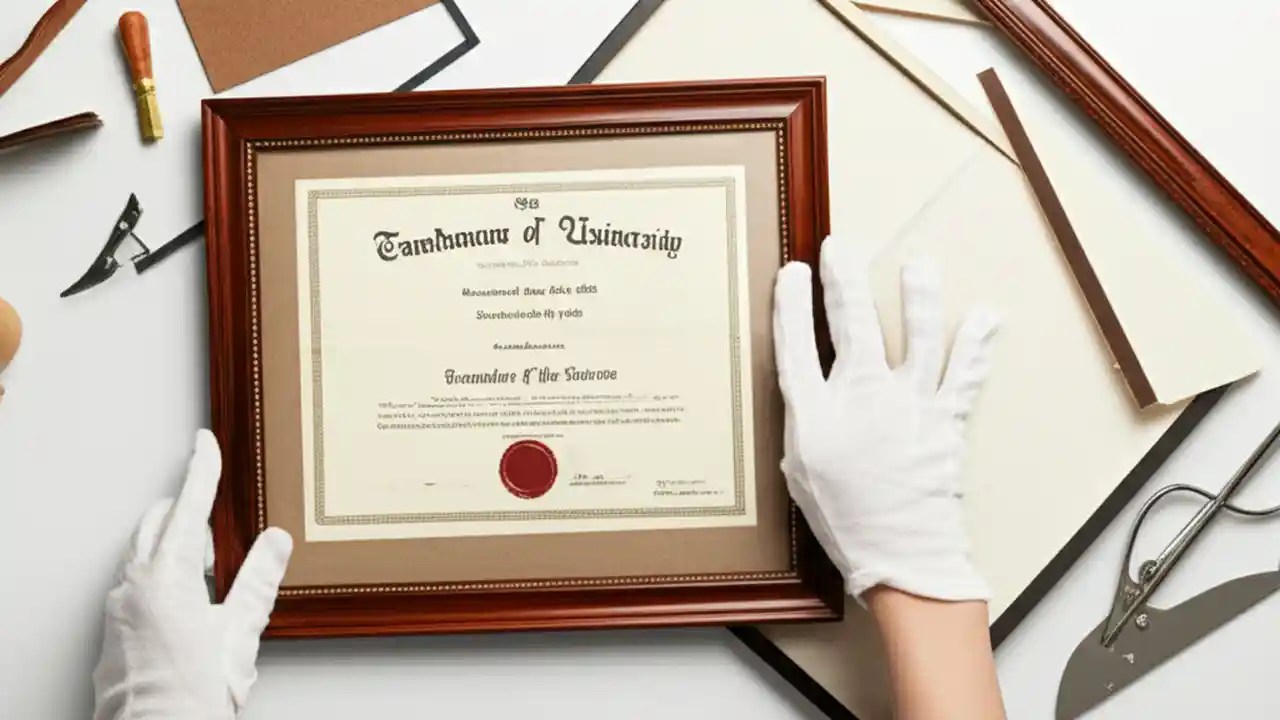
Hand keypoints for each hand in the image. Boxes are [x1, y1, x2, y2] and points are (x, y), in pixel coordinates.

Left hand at [93, 430, 292, 719]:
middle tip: (221, 526)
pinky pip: (137, 584)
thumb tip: (275, 541)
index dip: (201, 471)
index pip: (188, 507)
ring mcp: (119, 608)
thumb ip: (259, 579)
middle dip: (188, 514)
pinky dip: (163, 578)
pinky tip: (187, 606)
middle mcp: (134, 586)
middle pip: (158, 524)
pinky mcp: (114, 631)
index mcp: (166, 577)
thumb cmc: (193, 694)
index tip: (204, 444)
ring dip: (177, 550)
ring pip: (145, 554)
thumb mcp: (241, 631)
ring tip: (210, 576)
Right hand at [773, 236, 997, 600]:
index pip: (796, 345)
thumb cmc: (846, 520)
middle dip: (844, 279)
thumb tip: (809, 384)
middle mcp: (861, 400)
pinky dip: (977, 343)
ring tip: (917, 264)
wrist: (901, 556)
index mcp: (815, 415)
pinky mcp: (944, 420)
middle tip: (841, 247)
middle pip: (851, 325)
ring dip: (917, 295)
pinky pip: (963, 373)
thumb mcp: (800, 469)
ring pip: (916, 335)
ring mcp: (908, 406)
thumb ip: (804, 420)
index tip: (792, 272)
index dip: (791, 305)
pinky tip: (985, 315)